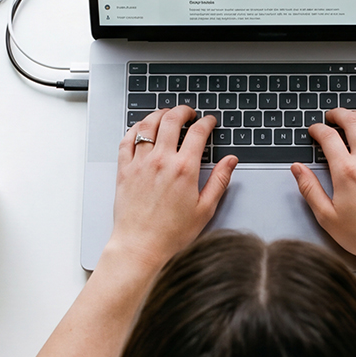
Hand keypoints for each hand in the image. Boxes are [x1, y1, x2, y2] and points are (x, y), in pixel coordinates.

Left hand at [106, 106, 237, 270]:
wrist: (140, 246)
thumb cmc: (171, 233)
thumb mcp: (205, 208)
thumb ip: (219, 180)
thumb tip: (231, 161)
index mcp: (184, 169)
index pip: (198, 132)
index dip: (206, 122)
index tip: (209, 121)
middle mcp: (161, 161)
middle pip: (171, 120)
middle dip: (183, 111)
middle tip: (189, 112)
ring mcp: (140, 163)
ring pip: (148, 125)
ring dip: (159, 114)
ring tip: (166, 114)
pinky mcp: (124, 170)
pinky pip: (127, 140)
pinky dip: (136, 128)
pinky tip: (142, 128)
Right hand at [291, 108, 355, 269]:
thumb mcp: (326, 216)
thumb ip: (309, 188)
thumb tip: (297, 169)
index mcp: (346, 172)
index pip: (329, 137)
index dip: (318, 129)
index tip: (315, 130)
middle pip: (354, 123)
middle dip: (340, 114)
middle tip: (332, 115)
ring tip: (354, 116)